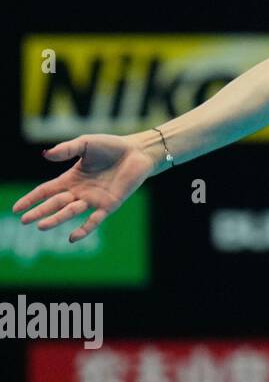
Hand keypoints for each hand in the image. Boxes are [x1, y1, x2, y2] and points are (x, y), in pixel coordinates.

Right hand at [11, 133, 159, 242]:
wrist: (138, 152)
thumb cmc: (111, 147)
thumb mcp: (85, 144)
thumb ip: (67, 149)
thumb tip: (45, 154)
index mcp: (71, 179)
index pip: (46, 191)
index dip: (31, 199)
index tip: (16, 209)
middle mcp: (80, 192)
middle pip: (55, 204)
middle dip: (40, 212)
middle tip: (25, 221)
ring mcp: (94, 199)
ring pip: (71, 212)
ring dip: (57, 219)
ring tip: (42, 226)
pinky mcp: (110, 204)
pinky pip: (95, 220)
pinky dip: (84, 229)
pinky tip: (73, 238)